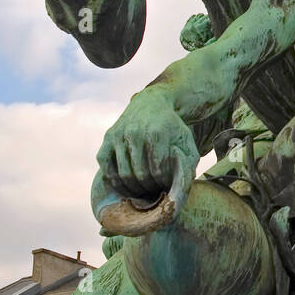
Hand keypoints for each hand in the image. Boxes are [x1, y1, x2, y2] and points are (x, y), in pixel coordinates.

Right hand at [95, 88, 198, 219]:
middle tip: (154, 191)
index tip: (167, 185)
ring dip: (133, 188)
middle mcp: (134, 133)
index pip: (158, 171)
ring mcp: (118, 135)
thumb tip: (180, 189)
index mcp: (156, 133)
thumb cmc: (171, 128)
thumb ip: (188, 163)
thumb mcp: (185, 141)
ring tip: (143, 190)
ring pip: (122, 175)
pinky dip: (115, 181)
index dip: (163, 183)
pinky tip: (126, 184)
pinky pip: (106, 167)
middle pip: (139, 175)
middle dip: (148, 188)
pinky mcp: (107, 139)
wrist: (151, 103)